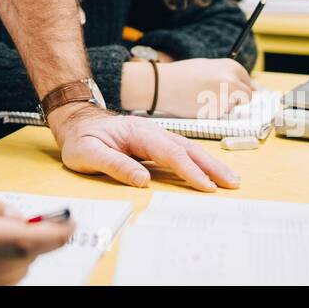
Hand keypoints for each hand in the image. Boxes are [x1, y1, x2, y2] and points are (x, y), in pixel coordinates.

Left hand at [48, 102, 240, 190]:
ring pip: (187, 149)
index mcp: (138, 133)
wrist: (75, 120)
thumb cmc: (80, 138)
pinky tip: (208, 171)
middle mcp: (151, 132)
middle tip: (233, 183)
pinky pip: (180, 152)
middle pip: (187, 148)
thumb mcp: (87, 154)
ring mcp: (154, 136)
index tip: (207, 186)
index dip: (190, 170)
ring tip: (229, 179)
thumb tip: (143, 180)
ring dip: (209, 163)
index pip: (170, 153)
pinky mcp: (153, 143)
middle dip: (211, 166)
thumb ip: (114, 165)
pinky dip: (197, 161)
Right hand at [157, 58, 254, 118]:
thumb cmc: (182, 74)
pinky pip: (221, 114)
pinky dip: (213, 112)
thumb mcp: (209, 67)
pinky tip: (199, 104)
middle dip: (235, 99)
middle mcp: (233, 81)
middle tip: (216, 96)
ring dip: (223, 106)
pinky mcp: (218, 111)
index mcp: (232, 66)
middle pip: (247, 97)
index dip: (239, 88)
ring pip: (233, 107)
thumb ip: (228, 75)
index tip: (230, 90)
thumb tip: (249, 87)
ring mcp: (227, 97)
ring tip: (203, 97)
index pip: (248, 82)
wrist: (163, 84)